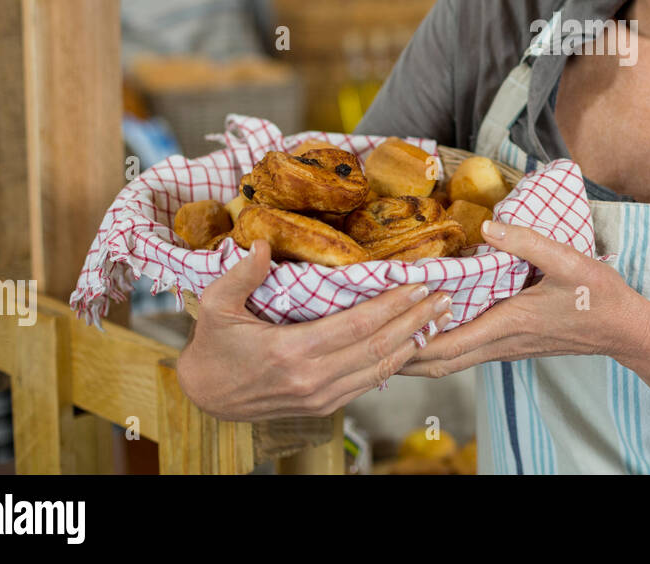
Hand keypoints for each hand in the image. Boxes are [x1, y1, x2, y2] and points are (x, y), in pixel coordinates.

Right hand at [175, 239, 454, 420]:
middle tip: (444, 297)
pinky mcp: (323, 405)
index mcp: (289, 350)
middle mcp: (311, 378)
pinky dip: (397, 362)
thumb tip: (261, 245)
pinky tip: (413, 343)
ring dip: (414, 342)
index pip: (356, 326)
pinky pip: (369, 383)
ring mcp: (320, 396)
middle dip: (416, 321)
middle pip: (378, 347)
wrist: (205, 395)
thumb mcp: (213, 305)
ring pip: (380, 369)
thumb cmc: (212, 345)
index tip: (419, 284)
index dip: (392, 305)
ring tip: (440, 317)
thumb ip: (240, 275)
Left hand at [397, 221, 649, 377]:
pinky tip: (432, 327)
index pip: (446, 346)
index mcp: (508, 324)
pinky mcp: (513, 344)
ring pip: (452, 361)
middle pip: (439, 362)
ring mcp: (507, 348)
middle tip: (370, 337)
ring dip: (420, 351)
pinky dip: (442, 345)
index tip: (384, 324)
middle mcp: (501, 343)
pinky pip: (468, 352)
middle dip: (403, 356)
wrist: (625, 329)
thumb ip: (526, 242)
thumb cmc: (599, 296)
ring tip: (390, 332)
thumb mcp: (567, 260)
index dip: (411, 340)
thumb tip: (486, 227)